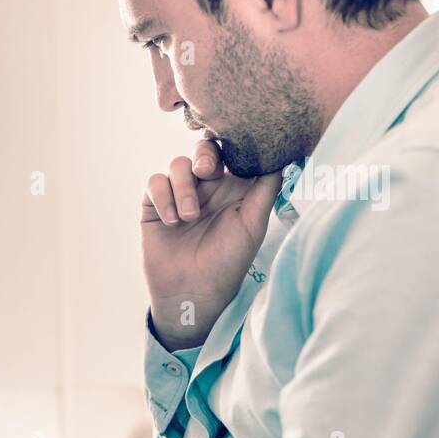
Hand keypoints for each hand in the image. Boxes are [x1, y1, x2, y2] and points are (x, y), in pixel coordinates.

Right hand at [142, 140, 282, 349]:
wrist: (192, 292)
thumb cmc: (228, 262)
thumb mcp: (254, 224)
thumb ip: (266, 188)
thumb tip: (283, 154)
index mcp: (234, 188)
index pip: (233, 152)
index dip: (232, 144)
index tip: (234, 150)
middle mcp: (207, 187)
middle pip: (203, 149)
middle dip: (204, 154)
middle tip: (206, 171)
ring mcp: (179, 195)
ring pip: (177, 164)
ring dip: (183, 187)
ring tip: (189, 217)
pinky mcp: (155, 205)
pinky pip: (155, 183)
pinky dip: (163, 197)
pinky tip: (172, 222)